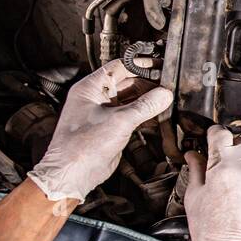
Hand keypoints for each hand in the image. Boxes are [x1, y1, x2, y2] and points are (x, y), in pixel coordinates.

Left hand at [27, 61, 173, 202]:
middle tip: (167, 87)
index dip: (140, 66)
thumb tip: (163, 94)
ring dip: (147, 101)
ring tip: (166, 100)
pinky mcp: (111, 128)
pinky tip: (158, 116)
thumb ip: (145, 106)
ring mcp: (104, 113)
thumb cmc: (80, 148)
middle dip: (148, 85)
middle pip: (128, 83)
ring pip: (131, 100)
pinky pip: (131, 115)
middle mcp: (96, 98)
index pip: (119, 67)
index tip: (160, 68)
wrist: (72, 174)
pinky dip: (145, 115)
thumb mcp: (118, 121)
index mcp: (90, 89)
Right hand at [184, 125, 240, 240]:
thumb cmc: (211, 231)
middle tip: (222, 164)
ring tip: (233, 188)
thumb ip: (196, 170)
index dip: (215, 134)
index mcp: (222, 167)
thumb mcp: (195, 197)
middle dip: (232, 149)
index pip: (221, 134)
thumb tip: (193, 155)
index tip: (212, 138)